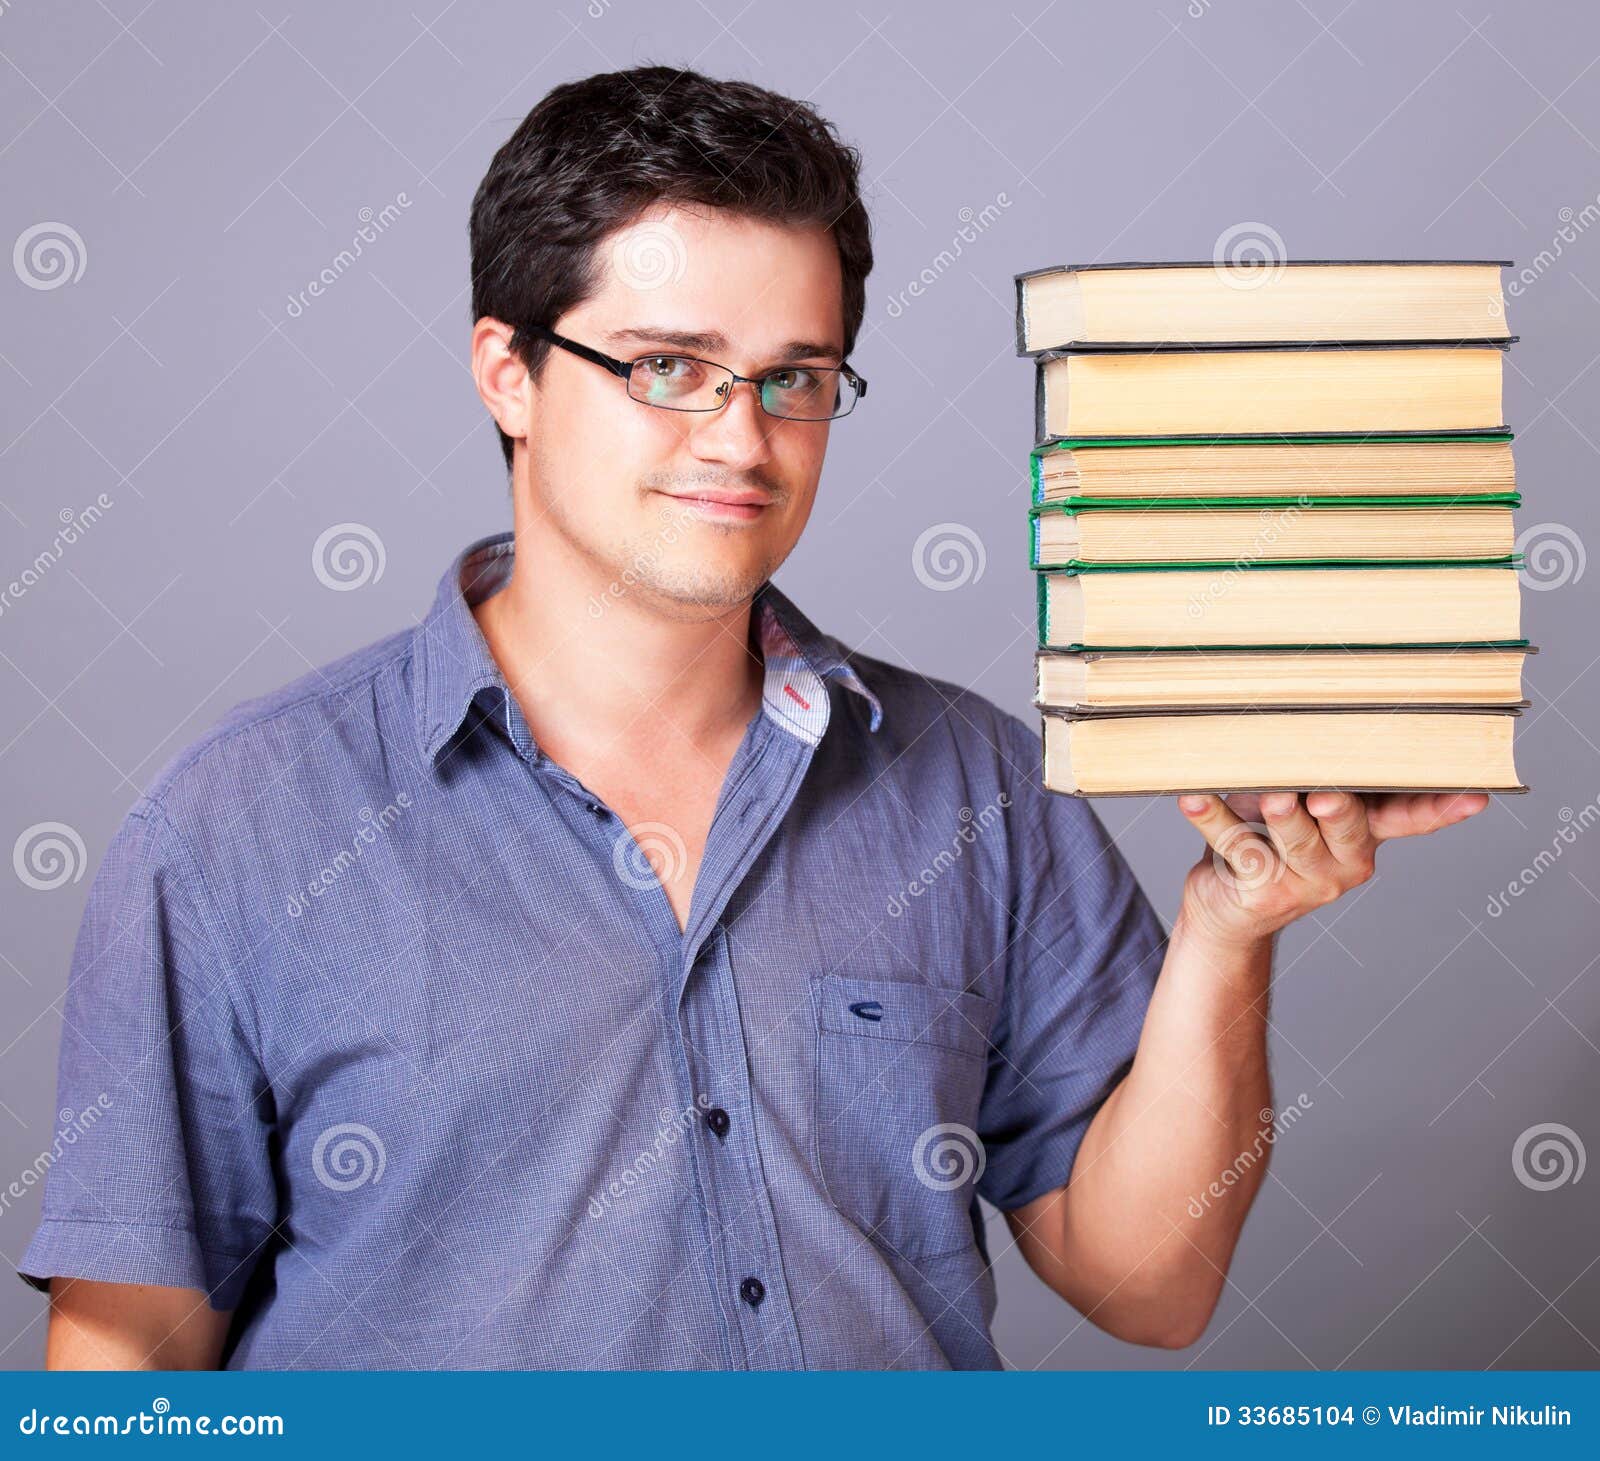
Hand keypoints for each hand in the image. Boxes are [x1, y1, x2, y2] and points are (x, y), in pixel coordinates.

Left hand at [1175, 790, 1489, 947]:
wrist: (1225, 910)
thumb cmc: (1267, 835)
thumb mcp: (1303, 804)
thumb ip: (1320, 772)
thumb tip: (1320, 705)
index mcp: (1365, 835)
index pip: (1410, 820)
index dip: (1440, 809)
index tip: (1475, 795)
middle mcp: (1343, 862)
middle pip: (1349, 827)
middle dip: (1342, 808)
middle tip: (1331, 792)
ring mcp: (1302, 881)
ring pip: (1294, 840)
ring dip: (1284, 816)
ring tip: (1274, 797)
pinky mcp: (1258, 890)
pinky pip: (1234, 846)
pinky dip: (1211, 818)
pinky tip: (1193, 797)